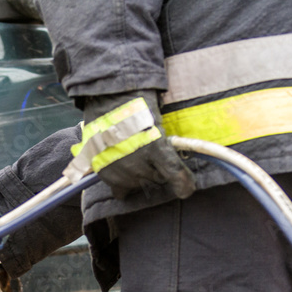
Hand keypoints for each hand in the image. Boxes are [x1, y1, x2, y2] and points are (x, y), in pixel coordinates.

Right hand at [78, 90, 194, 199]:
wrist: (103, 101)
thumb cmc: (134, 105)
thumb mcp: (156, 121)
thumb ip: (164, 144)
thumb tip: (172, 157)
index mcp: (154, 148)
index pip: (175, 175)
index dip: (184, 184)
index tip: (187, 188)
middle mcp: (137, 165)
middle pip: (157, 180)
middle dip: (158, 171)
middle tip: (151, 156)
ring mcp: (119, 172)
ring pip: (138, 186)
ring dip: (140, 176)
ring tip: (133, 157)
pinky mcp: (105, 175)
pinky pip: (120, 190)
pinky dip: (124, 180)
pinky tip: (121, 166)